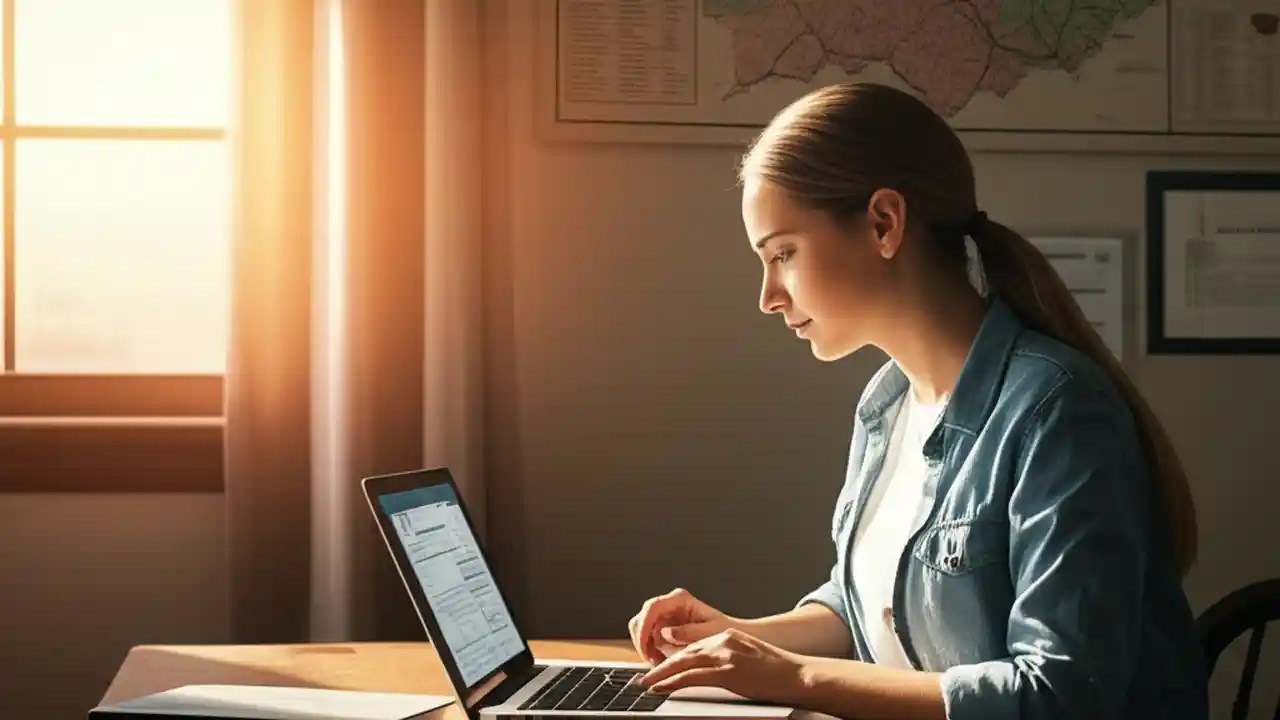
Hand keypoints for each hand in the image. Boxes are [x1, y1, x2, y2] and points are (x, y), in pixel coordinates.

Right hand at [627, 588, 734, 664]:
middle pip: (641, 618)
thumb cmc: (724, 632)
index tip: (645, 647)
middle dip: (643, 641)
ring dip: (646, 648)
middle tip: (653, 661)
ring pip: (640, 629)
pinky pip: (646, 638)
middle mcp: (669, 604)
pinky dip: (650, 651)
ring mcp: (664, 615)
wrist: (730, 637)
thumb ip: (689, 632)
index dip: (644, 627)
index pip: (653, 607)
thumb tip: (666, 633)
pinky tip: (663, 660)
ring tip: (660, 663)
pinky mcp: (661, 627)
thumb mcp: (711, 633)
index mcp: (680, 599)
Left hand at [636, 628, 807, 702]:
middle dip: (663, 664)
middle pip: (685, 651)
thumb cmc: (778, 671)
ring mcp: (726, 655)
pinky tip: (663, 687)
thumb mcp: (748, 657)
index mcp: (728, 636)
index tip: (661, 667)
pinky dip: (674, 682)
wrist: (798, 675)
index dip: (675, 657)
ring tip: (648, 683)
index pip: (694, 645)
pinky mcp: (728, 671)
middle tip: (646, 675)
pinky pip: (693, 676)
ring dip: (662, 673)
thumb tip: (709, 671)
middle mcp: (724, 640)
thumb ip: (727, 659)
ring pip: (684, 662)